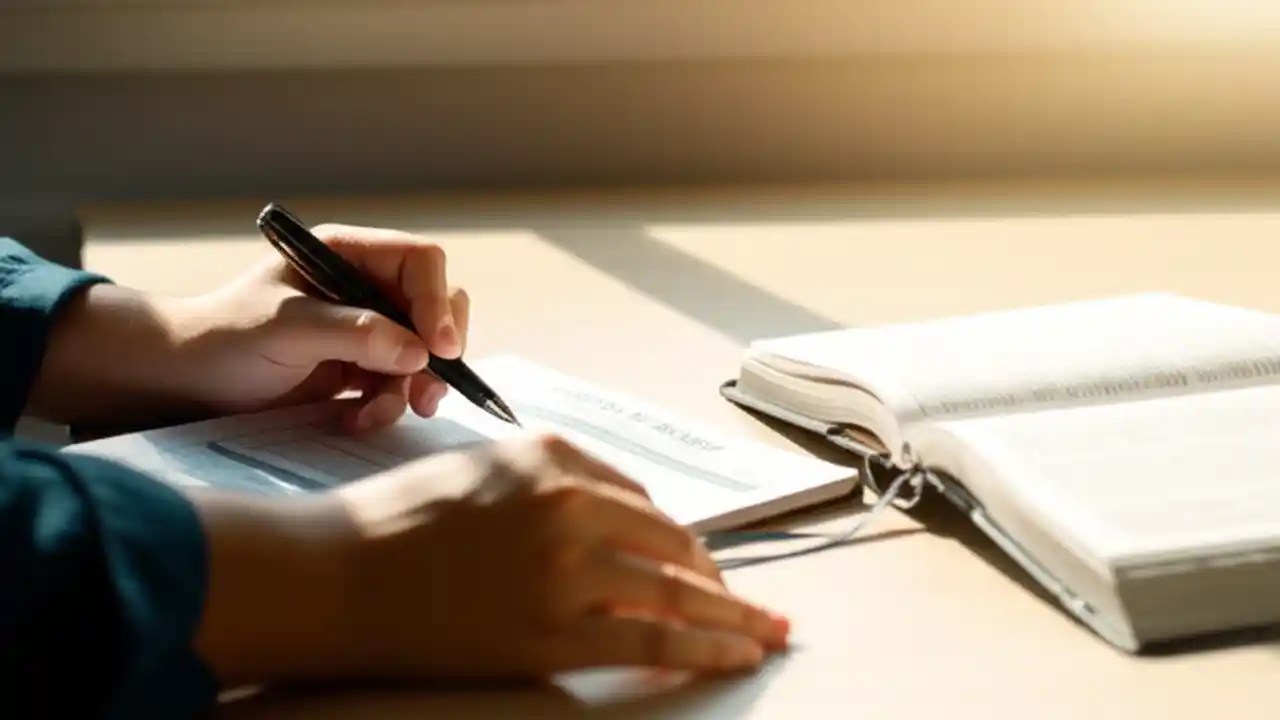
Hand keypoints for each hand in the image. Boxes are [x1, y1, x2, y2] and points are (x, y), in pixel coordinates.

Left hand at [32, 224, 468, 430]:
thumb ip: (355, 334)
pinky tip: (358, 418)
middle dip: (436, 349)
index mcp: (347, 253)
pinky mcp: (361, 366)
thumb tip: (421, 351)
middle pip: (435, 304)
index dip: (437, 301)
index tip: (439, 348)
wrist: (187, 383)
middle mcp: (364, 284)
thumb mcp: (287, 329)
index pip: (420, 262)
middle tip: (429, 390)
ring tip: (386, 412)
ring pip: (424, 349)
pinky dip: (391, 403)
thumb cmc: (224, 339)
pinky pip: (402, 381)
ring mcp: (366, 326)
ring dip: (416, 385)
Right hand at [193, 434, 789, 685]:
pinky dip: (706, 648)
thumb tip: (615, 522)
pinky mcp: (551, 632)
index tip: (698, 562)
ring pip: (678, 593)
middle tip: (744, 603)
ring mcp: (565, 569)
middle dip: (715, 578)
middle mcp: (570, 504)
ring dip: (733, 617)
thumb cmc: (394, 521)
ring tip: (765, 634)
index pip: (643, 501)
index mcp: (553, 457)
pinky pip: (652, 641)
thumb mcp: (481, 472)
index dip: (678, 540)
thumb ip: (551, 487)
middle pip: (673, 544)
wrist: (332, 573)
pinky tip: (736, 654)